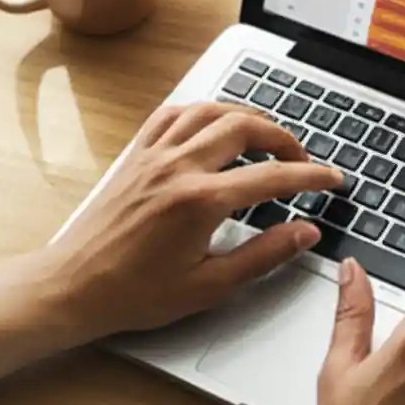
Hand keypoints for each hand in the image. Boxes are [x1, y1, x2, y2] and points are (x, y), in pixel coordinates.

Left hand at [35, 102, 341, 343]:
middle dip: (284, 137)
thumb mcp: (211, 286)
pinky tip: (214, 125)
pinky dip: (202, 112)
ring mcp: (153, 156)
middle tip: (302, 159)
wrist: (73, 288)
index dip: (311, 176)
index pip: (272, 176)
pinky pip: (173, 115)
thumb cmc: (133, 293)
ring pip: (211, 110)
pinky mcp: (136, 156)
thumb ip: (265, 255)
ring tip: (267, 136)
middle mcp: (177, 168)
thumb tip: (305, 233)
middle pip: (245, 127)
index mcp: (200, 201)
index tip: (331, 179)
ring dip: (246, 116)